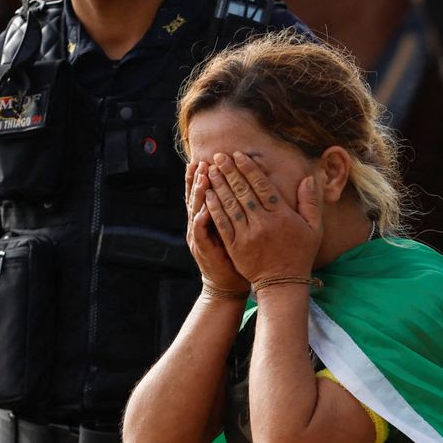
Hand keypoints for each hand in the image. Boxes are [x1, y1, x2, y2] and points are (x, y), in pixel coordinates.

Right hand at [186, 162, 248, 293]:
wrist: (227, 283)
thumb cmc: (235, 254)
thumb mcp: (234, 228)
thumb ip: (237, 208)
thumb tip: (246, 186)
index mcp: (209, 217)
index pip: (204, 192)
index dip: (203, 176)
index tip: (207, 159)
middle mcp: (200, 224)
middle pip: (196, 197)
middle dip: (198, 179)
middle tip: (201, 161)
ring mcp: (200, 236)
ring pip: (195, 210)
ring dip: (198, 194)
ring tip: (203, 177)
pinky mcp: (204, 249)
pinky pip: (201, 232)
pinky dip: (201, 220)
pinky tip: (204, 209)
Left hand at [200, 153, 321, 284]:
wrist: (283, 284)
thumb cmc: (300, 254)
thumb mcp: (314, 228)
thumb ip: (311, 202)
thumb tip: (308, 179)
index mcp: (281, 216)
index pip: (262, 186)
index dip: (249, 169)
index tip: (238, 155)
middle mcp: (263, 223)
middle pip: (243, 191)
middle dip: (230, 171)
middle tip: (219, 156)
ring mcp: (247, 235)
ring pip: (230, 204)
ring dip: (219, 185)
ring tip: (211, 170)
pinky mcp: (235, 246)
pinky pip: (222, 223)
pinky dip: (214, 207)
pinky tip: (207, 194)